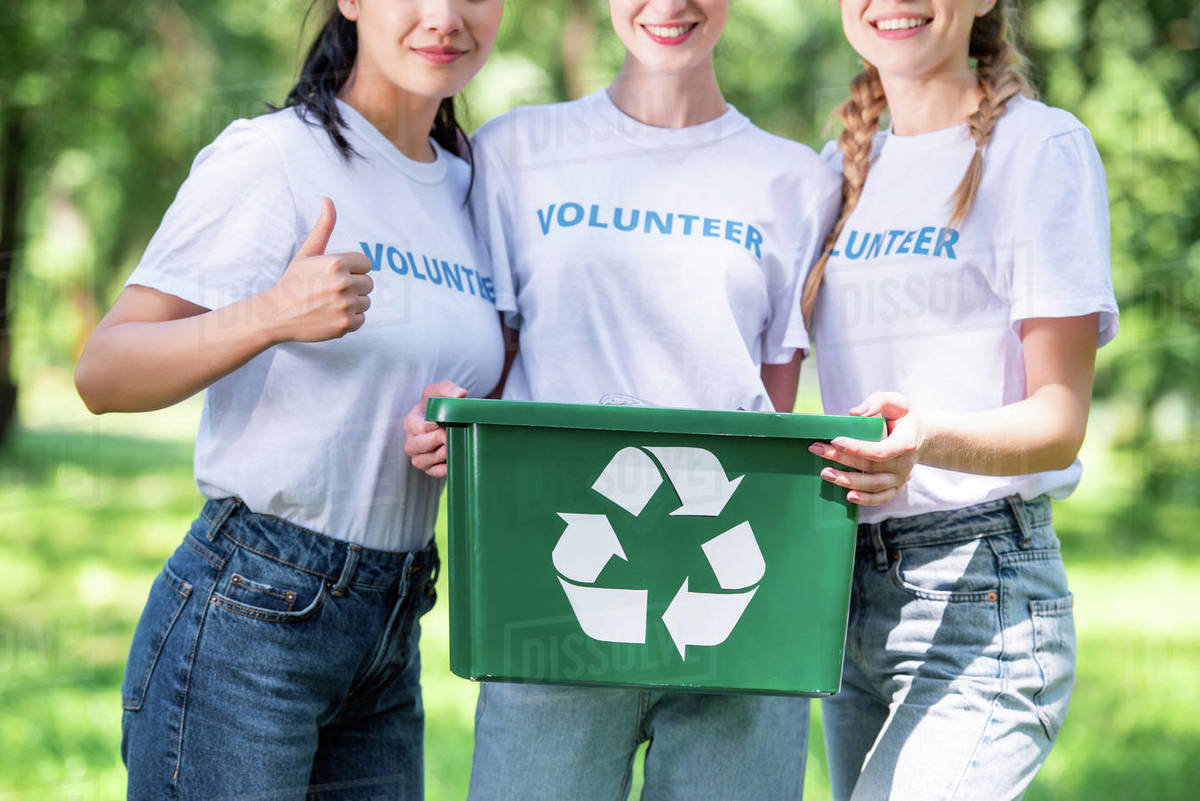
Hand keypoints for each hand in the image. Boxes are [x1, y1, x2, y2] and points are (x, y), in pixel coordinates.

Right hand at [259, 197, 373, 342]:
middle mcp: (343, 284)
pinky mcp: (345, 325)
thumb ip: (323, 227)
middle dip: (353, 285)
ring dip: (352, 303)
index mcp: (336, 263)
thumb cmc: (293, 281)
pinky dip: (349, 319)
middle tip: (329, 290)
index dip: (352, 268)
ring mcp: (344, 306)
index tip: (334, 274)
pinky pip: (361, 319)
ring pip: (366, 301)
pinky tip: (330, 315)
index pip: (366, 264)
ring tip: (329, 302)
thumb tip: (328, 199)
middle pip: (368, 283)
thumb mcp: (308, 252)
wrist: (276, 314)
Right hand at [404, 381, 467, 477]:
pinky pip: (434, 472)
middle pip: (421, 445)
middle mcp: (410, 440)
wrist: (447, 419)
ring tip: (454, 443)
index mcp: (410, 421)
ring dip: (443, 452)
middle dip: (441, 439)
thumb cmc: (440, 404)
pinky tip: (454, 459)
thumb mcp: (441, 391)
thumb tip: (460, 394)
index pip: (421, 427)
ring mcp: (417, 456)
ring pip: (427, 460)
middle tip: (455, 433)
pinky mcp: (427, 468)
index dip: (437, 426)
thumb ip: (448, 389)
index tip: (450, 422)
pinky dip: (445, 468)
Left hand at [809, 392, 921, 505]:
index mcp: (905, 443)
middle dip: (841, 459)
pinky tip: (848, 496)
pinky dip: (865, 500)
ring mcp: (900, 479)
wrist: (920, 436)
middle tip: (817, 450)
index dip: (857, 448)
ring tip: (825, 473)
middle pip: (870, 466)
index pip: (880, 450)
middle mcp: (904, 465)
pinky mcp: (895, 487)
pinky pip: (881, 498)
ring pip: (873, 485)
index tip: (835, 440)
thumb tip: (854, 413)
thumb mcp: (896, 402)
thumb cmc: (902, 417)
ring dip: (848, 481)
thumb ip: (877, 402)